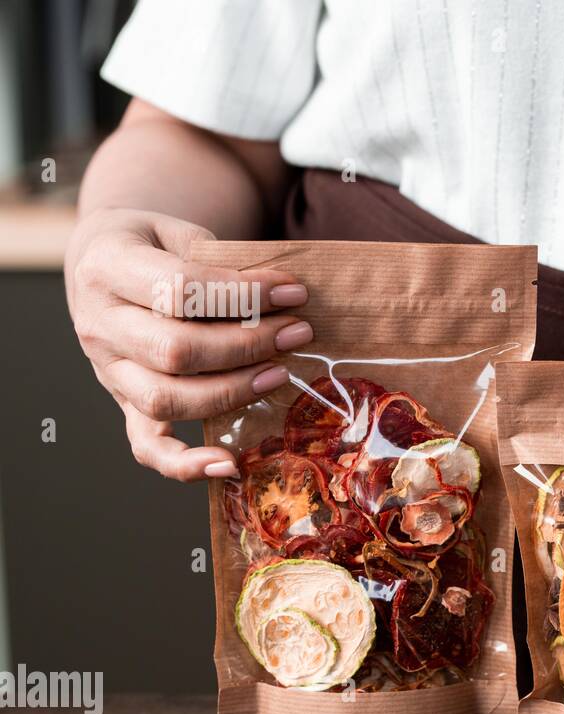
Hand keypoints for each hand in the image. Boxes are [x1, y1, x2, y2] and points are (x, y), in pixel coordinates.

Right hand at [65, 208, 311, 480]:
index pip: (180, 288)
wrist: (103, 260)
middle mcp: (99, 324)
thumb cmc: (155, 245)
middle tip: (297, 332)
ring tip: (279, 373)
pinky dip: (184, 464)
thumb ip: (222, 260)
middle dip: (247, 344)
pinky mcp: (123, 402)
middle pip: (176, 349)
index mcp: (108, 267)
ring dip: (232, 391)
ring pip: (167, 397)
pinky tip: (229, 465)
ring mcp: (108, 370)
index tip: (294, 290)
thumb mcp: (180, 231)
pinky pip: (146, 446)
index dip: (244, 293)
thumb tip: (285, 295)